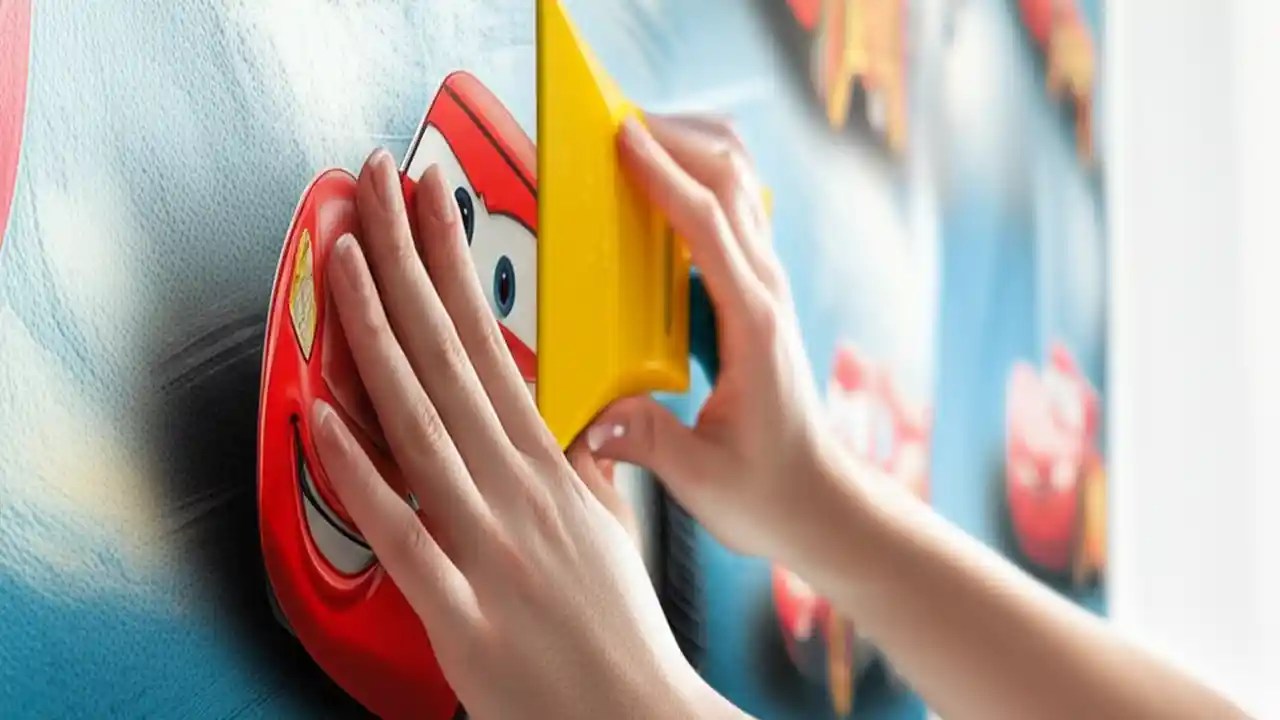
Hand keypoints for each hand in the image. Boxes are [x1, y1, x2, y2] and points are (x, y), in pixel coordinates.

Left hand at [311, 149, 733, 718]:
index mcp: (553, 465)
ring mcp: (488, 545)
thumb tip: (560, 417)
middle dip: (407, 259)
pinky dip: (358, 471)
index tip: (431, 197)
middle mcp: (519, 489)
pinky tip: (322, 415)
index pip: (493, 342)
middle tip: (373, 183)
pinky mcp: (458, 609)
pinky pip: (400, 529)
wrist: (635, 719)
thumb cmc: (618, 628)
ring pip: (420, 421)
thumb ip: (580, 463)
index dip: (456, 263)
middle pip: (450, 356)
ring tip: (342, 258)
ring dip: (376, 334)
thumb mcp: (608, 528)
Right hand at [588, 116, 835, 569]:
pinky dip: (698, 184)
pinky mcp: (757, 296)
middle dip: (678, 138)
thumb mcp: (703, 478)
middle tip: (615, 123)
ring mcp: (767, 289)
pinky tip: (658, 193)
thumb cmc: (767, 491)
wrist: (819, 502)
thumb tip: (594, 418)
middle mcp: (767, 294)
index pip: (709, 228)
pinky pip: (732, 216)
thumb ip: (648, 442)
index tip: (622, 139)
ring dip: (693, 150)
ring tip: (636, 139)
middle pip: (733, 182)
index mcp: (752, 327)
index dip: (664, 177)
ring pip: (740, 187)